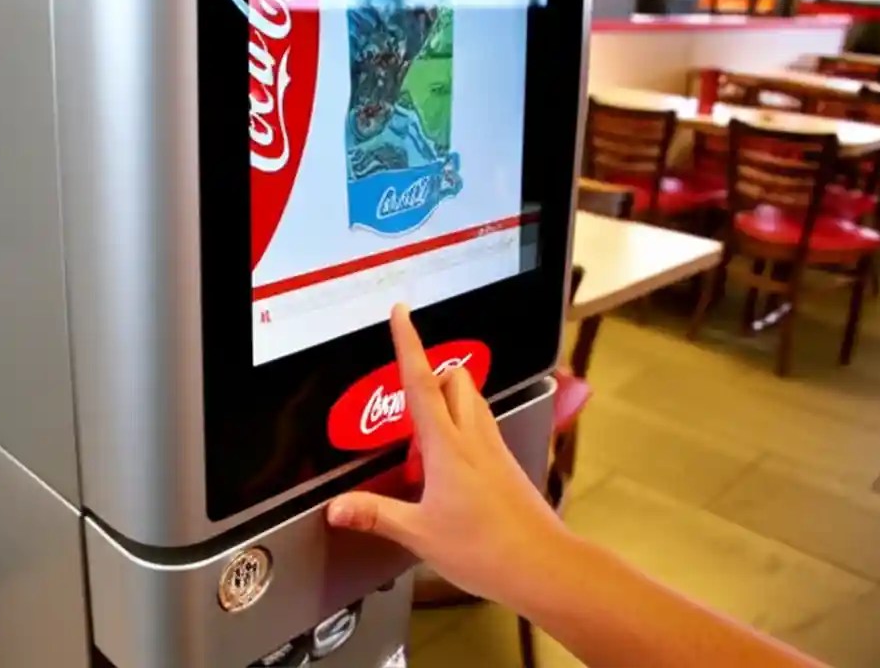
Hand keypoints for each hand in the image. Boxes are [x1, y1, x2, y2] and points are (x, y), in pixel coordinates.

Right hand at [327, 304, 571, 610]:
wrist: (542, 565)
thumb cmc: (487, 549)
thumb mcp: (419, 534)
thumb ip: (375, 515)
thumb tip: (337, 508)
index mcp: (448, 446)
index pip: (421, 382)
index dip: (408, 344)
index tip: (401, 313)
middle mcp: (474, 438)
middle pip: (454, 379)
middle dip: (431, 370)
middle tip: (404, 388)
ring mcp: (494, 449)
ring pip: (471, 400)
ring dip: (447, 397)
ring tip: (420, 428)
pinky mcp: (506, 465)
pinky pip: (481, 428)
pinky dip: (461, 427)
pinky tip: (446, 462)